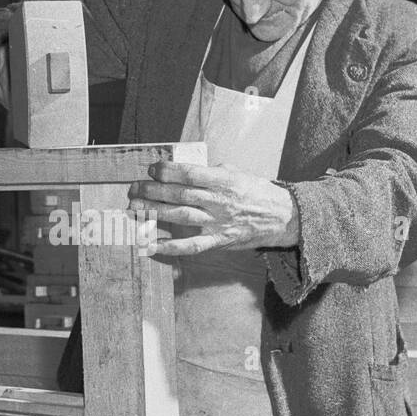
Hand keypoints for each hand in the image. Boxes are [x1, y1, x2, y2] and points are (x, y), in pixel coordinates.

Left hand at [128, 162, 299, 256]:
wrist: (282, 217)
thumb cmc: (257, 192)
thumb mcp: (237, 172)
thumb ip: (211, 171)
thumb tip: (184, 169)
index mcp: (224, 180)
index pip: (189, 173)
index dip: (167, 171)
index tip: (151, 169)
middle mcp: (219, 201)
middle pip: (179, 195)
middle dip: (153, 191)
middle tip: (134, 189)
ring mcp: (218, 223)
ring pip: (180, 217)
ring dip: (154, 213)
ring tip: (135, 209)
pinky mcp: (219, 241)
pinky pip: (191, 246)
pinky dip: (169, 246)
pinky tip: (150, 244)